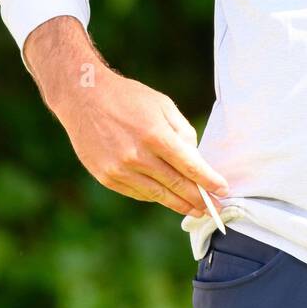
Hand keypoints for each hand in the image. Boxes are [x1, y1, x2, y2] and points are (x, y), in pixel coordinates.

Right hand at [51, 67, 229, 217]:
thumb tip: (195, 159)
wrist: (83, 97)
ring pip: (157, 195)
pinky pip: (138, 193)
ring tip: (196, 210)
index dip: (209, 181)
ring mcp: (120, 169)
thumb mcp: (163, 105)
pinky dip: (155, 196)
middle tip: (215, 208)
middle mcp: (137, 156)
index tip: (223, 190)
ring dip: (179, 205)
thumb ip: (182, 132)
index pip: (190, 166)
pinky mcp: (106, 177)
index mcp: (155, 135)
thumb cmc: (129, 98)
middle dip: (199, 199)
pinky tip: (167, 198)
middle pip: (176, 185)